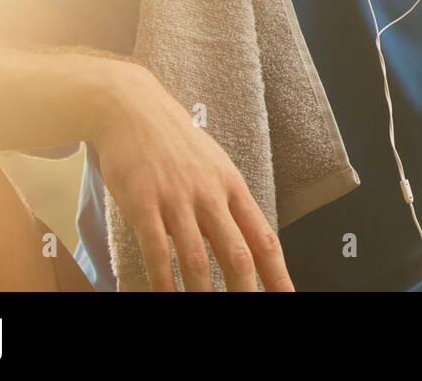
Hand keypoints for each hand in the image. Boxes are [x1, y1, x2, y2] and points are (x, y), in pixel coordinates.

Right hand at [91, 61, 294, 290]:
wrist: (134, 109)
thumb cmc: (176, 142)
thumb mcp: (214, 166)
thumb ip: (229, 204)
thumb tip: (248, 241)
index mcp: (233, 186)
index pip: (264, 238)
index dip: (278, 273)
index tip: (287, 297)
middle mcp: (210, 194)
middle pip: (236, 253)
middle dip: (246, 291)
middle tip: (250, 311)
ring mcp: (177, 199)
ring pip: (196, 260)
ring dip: (202, 295)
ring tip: (203, 312)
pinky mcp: (143, 203)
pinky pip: (156, 252)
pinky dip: (163, 283)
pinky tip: (166, 298)